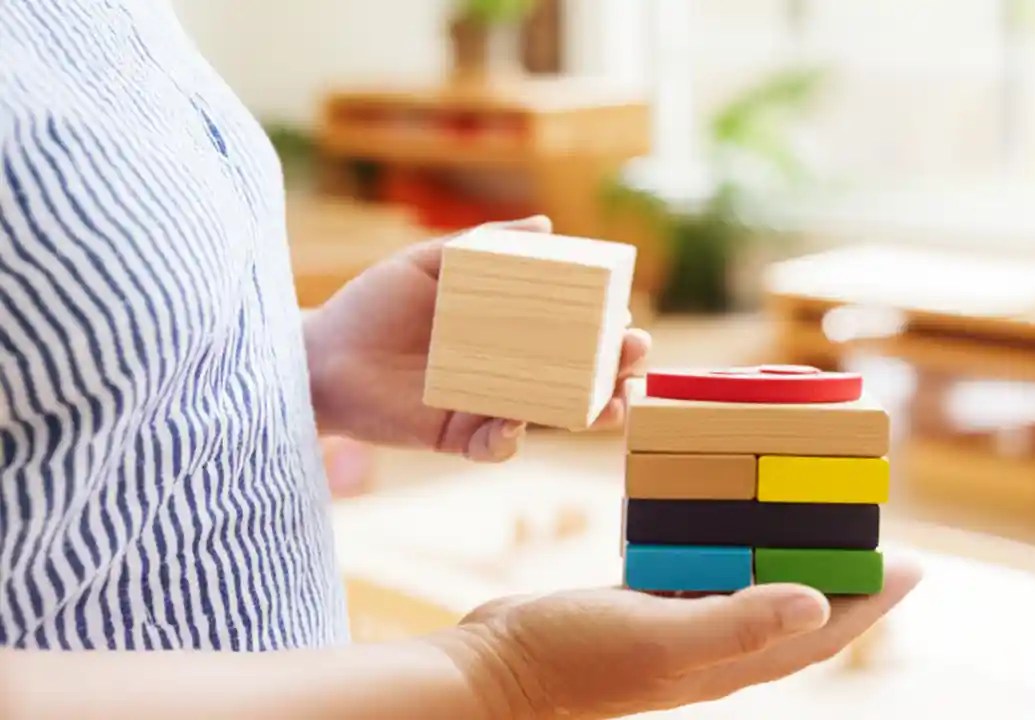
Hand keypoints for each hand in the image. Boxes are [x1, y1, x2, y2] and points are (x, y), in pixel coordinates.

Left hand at [305, 216, 650, 460]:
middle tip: (635, 353)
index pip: (570, 330)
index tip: (629, 315)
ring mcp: (484, 405)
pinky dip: (508, 439)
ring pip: (549, 416)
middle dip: (614, 369)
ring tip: (612, 401)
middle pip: (576, 375)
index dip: (604, 328)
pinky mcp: (455, 437)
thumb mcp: (430, 263)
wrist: (318, 353)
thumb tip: (547, 225)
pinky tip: (513, 423)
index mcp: (506, 328)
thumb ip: (484, 244)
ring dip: (587, 410)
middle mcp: (505, 370)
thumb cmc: (372, 304)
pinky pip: (493, 446)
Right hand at [444, 559, 920, 718]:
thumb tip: (821, 604)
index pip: (821, 633)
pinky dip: (722, 542)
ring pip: (749, 583)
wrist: (498, 671)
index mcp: (729, 659)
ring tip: (806, 510)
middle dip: (837, 570)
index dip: (871, 601)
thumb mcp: (661, 636)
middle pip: (795, 604)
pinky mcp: (644, 605)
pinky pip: (700, 569)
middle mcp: (713, 645)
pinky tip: (720, 515)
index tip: (911, 564)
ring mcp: (677, 625)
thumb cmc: (575, 660)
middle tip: (864, 524)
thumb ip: (739, 621)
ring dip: (784, 551)